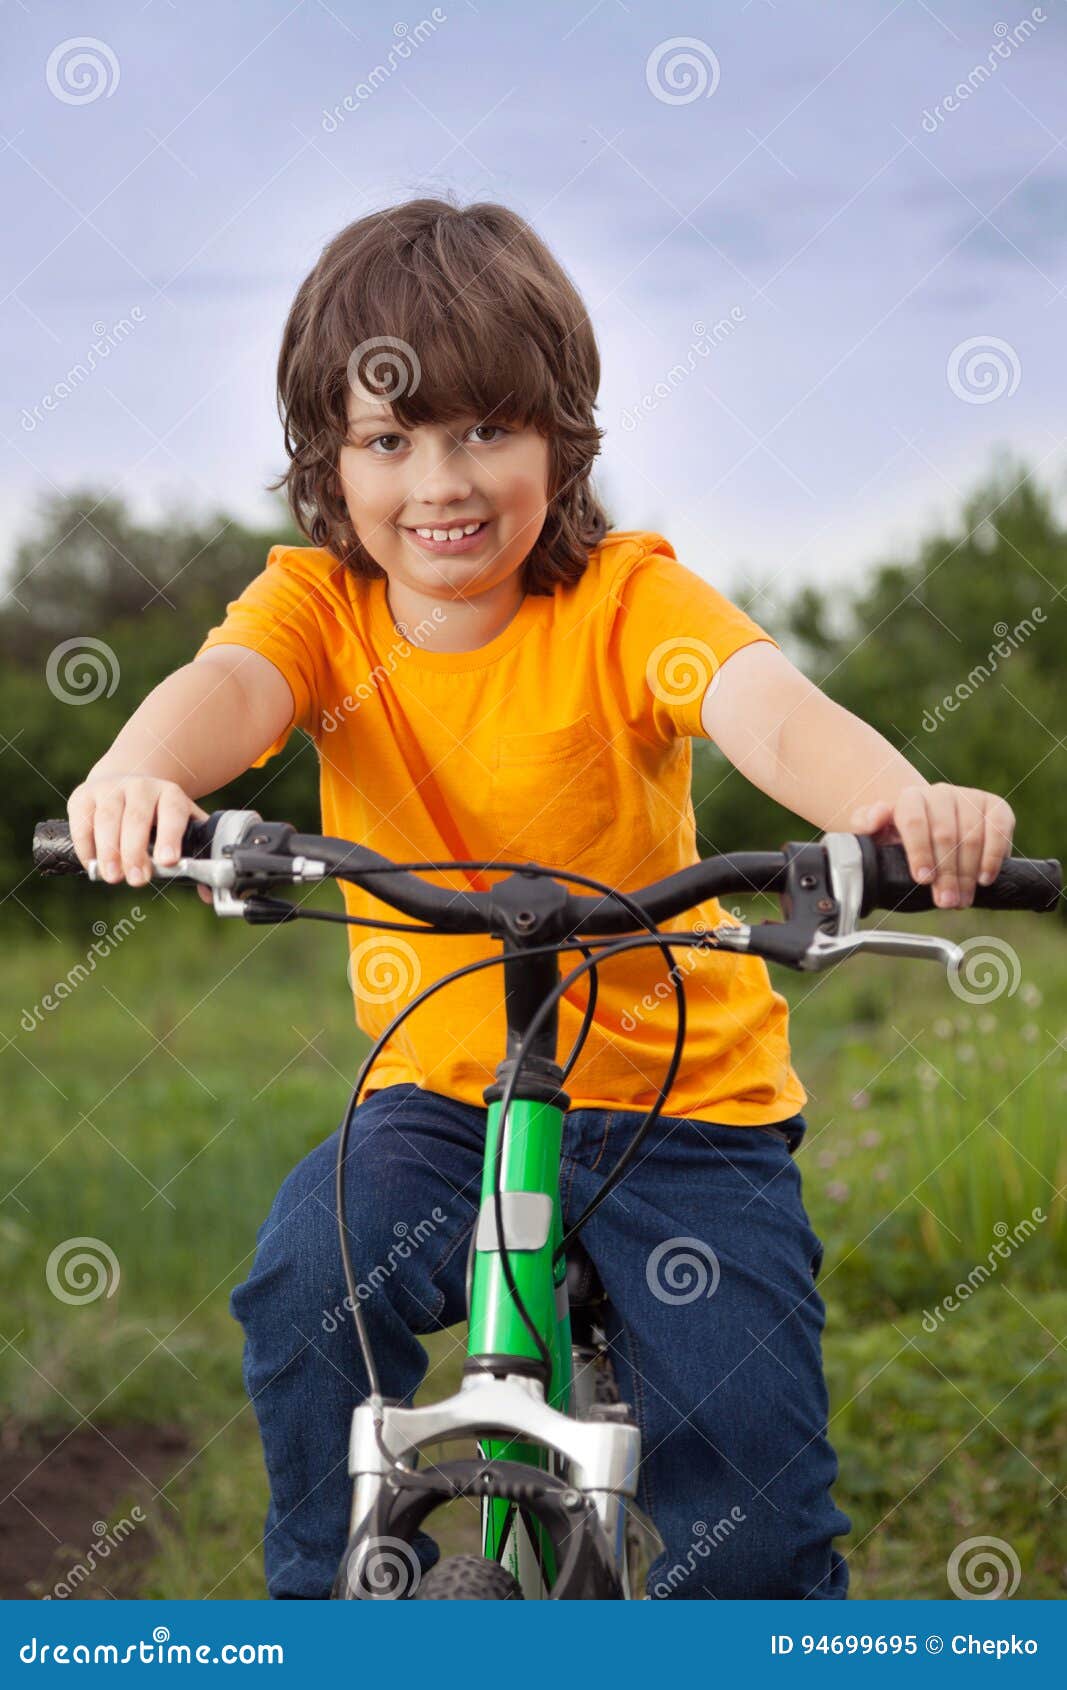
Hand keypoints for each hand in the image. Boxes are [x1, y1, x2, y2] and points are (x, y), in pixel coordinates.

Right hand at [67, 773, 209, 888]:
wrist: (124, 781)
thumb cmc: (157, 814)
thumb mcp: (181, 824)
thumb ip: (195, 855)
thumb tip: (207, 895)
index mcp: (170, 794)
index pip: (172, 812)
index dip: (170, 836)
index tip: (168, 861)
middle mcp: (140, 786)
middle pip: (137, 817)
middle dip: (136, 851)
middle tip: (137, 880)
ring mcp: (110, 789)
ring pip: (107, 818)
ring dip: (109, 851)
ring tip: (113, 877)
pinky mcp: (84, 795)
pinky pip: (82, 822)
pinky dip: (86, 846)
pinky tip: (93, 865)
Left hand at [849, 783, 1014, 907]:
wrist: (930, 824)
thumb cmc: (901, 836)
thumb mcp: (877, 834)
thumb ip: (865, 824)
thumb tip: (872, 819)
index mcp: (910, 798)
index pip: (914, 821)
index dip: (919, 851)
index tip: (923, 880)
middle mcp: (940, 793)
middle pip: (946, 834)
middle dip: (946, 874)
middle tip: (946, 902)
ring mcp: (969, 798)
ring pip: (973, 836)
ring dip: (968, 874)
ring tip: (962, 900)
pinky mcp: (995, 807)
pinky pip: (999, 829)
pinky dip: (994, 856)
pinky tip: (985, 879)